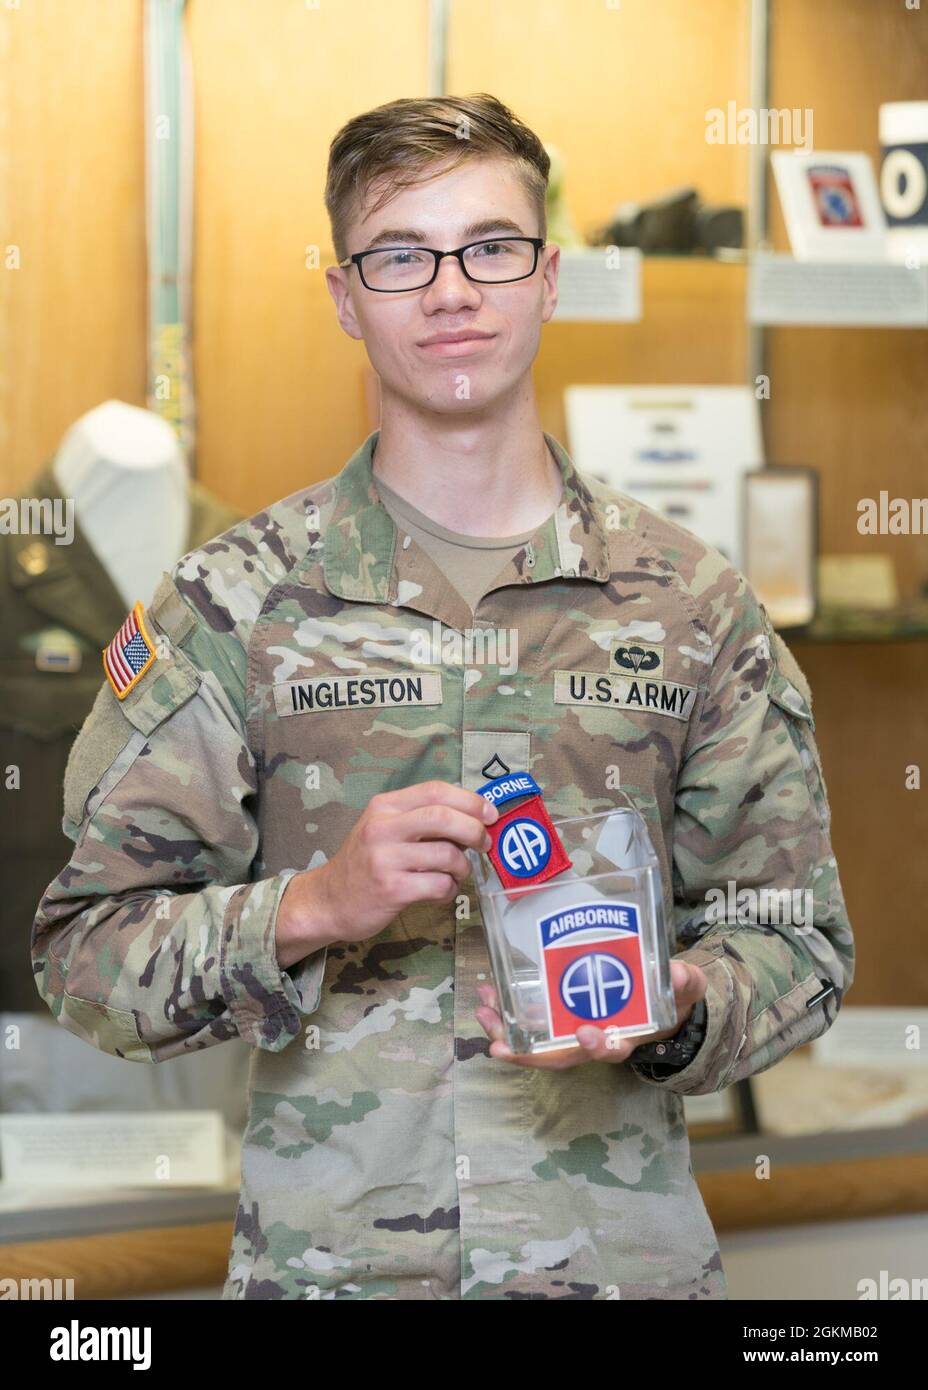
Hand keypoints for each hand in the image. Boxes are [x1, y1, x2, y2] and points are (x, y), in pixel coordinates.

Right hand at [277, 781, 498, 963]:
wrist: (328, 901)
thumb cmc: (364, 863)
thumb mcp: (383, 829)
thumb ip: (419, 819)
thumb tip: (472, 817)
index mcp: (384, 806)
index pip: (435, 790)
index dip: (470, 800)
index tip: (489, 813)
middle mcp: (382, 828)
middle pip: (443, 817)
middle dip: (474, 829)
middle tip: (484, 843)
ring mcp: (384, 859)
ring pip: (446, 855)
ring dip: (463, 867)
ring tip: (458, 873)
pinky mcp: (390, 889)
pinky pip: (438, 885)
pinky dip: (450, 889)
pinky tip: (442, 891)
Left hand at [474, 959, 707, 1069]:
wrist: (658, 999)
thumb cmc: (668, 996)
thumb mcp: (684, 988)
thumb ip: (684, 981)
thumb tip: (681, 972)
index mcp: (625, 1037)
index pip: (610, 1049)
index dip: (598, 1046)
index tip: (586, 1033)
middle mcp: (594, 1040)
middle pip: (559, 1055)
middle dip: (527, 1053)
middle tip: (497, 1042)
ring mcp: (573, 1030)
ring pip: (536, 1040)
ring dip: (507, 1030)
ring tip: (482, 1011)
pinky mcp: (560, 1015)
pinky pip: (530, 1021)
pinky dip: (508, 1012)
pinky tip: (487, 996)